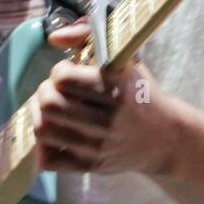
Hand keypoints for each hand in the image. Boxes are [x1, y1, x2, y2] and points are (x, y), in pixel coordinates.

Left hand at [32, 21, 186, 175]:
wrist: (166, 138)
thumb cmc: (139, 93)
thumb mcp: (125, 59)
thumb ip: (88, 36)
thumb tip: (53, 38)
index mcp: (118, 88)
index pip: (63, 78)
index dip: (59, 71)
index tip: (68, 72)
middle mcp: (109, 120)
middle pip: (49, 104)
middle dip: (43, 91)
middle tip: (53, 90)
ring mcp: (99, 146)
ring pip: (43, 130)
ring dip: (37, 114)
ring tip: (49, 108)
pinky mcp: (92, 167)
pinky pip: (49, 160)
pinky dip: (42, 146)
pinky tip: (53, 132)